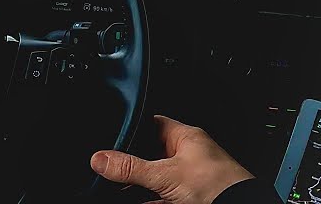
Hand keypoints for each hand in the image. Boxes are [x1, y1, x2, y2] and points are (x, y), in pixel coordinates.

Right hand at [91, 115, 253, 203]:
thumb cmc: (220, 186)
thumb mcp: (166, 175)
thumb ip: (131, 168)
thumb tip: (100, 159)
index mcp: (186, 137)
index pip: (152, 124)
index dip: (131, 129)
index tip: (112, 137)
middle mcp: (190, 155)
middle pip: (151, 155)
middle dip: (134, 164)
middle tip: (114, 169)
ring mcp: (192, 178)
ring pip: (158, 179)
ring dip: (142, 186)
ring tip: (122, 189)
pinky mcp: (193, 197)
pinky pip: (164, 198)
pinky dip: (151, 201)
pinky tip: (141, 203)